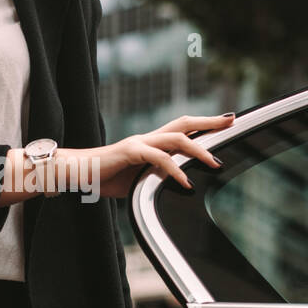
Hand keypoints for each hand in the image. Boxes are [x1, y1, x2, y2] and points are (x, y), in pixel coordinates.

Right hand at [57, 113, 235, 199]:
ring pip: (176, 138)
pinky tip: (185, 181)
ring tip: (214, 163)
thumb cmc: (104, 177)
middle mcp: (147, 138)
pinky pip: (157, 158)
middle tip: (231, 122)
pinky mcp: (130, 152)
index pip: (182, 128)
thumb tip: (176, 186)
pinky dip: (174, 170)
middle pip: (184, 122)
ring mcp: (139, 143)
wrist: (76, 172)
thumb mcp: (136, 179)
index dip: (205, 123)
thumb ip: (155, 178)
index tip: (227, 121)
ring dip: (198, 150)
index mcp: (150, 143)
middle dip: (209, 122)